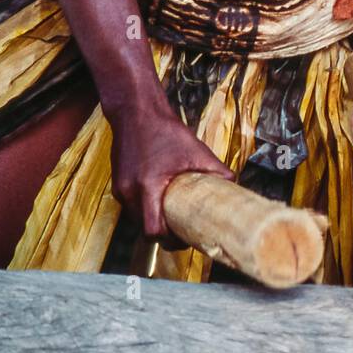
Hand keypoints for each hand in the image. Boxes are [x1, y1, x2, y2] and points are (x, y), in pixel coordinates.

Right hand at [108, 101, 232, 241]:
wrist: (135, 112)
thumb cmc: (164, 129)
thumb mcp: (195, 150)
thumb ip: (215, 169)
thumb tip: (234, 184)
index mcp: (147, 187)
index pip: (152, 230)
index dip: (170, 240)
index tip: (185, 237)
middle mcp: (128, 192)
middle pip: (144, 230)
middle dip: (165, 235)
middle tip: (185, 231)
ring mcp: (120, 189)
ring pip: (137, 220)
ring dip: (155, 222)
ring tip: (175, 217)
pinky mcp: (118, 184)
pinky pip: (133, 207)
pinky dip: (147, 209)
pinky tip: (162, 202)